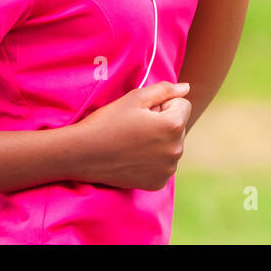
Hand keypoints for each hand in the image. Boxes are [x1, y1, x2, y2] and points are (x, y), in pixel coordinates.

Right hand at [69, 81, 191, 190]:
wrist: (84, 153)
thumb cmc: (108, 121)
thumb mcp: (135, 98)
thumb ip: (164, 90)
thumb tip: (187, 88)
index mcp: (173, 126)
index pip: (183, 105)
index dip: (162, 104)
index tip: (142, 111)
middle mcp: (176, 150)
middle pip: (179, 127)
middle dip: (163, 122)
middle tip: (135, 126)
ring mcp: (168, 170)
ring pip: (171, 146)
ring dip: (159, 141)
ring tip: (133, 141)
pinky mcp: (157, 182)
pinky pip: (163, 164)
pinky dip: (153, 160)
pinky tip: (133, 157)